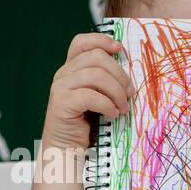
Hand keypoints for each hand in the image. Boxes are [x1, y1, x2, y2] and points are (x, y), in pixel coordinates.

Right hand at [41, 32, 133, 152]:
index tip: (119, 49)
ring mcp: (60, 87)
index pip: (81, 42)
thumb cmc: (85, 123)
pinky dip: (107, 105)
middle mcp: (63, 74)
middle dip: (119, 74)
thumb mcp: (96, 96)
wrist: (66, 148)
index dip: (101, 40)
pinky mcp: (62, 103)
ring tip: (123, 107)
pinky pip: (91, 96)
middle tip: (130, 93)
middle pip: (96, 57)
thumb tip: (127, 70)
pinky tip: (112, 115)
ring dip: (116, 92)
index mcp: (70, 69)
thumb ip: (103, 80)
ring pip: (97, 76)